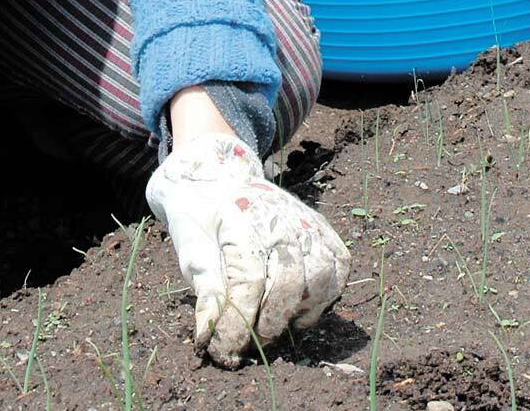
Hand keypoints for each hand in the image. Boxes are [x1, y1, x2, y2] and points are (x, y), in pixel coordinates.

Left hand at [145, 134, 349, 366]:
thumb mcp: (190, 248)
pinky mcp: (323, 229)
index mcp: (242, 220)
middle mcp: (282, 218)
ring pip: (321, 278)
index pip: (249, 282)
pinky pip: (339, 266)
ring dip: (299, 311)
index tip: (225, 351)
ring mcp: (307, 222)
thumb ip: (204, 290)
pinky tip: (299, 306)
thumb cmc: (202, 218)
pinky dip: (325, 294)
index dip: (238, 324)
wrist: (222, 179)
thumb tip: (207, 336)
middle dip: (268, 324)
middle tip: (249, 342)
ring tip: (274, 323)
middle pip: (289, 283)